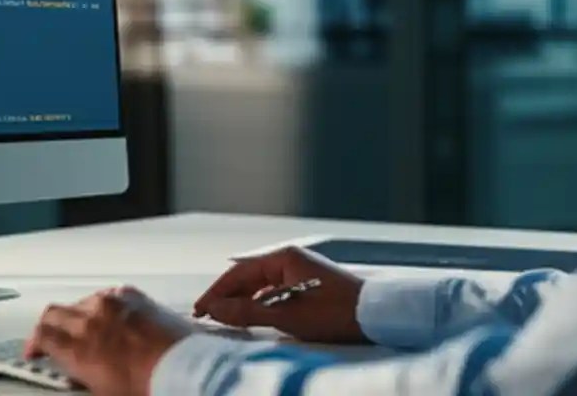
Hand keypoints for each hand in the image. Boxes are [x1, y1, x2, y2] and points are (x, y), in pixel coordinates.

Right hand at [26, 286, 192, 395]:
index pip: (41, 335)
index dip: (34, 343)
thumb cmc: (147, 388)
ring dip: (76, 314)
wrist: (185, 369)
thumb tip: (77, 372)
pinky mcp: (134, 296)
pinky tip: (111, 315)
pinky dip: (103, 304)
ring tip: (86, 328)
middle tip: (52, 338)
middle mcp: (90, 320)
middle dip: (49, 326)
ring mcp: (112, 304)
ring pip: (80, 301)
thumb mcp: (103, 391)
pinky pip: (108, 294)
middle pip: (54, 313)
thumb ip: (82, 374)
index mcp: (78, 349)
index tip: (36, 351)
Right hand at [193, 246, 366, 343]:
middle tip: (207, 316)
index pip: (238, 273)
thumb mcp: (287, 315)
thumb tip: (214, 310)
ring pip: (260, 286)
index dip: (216, 292)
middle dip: (227, 297)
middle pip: (248, 278)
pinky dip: (259, 304)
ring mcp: (300, 272)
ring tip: (224, 319)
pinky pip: (274, 292)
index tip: (200, 309)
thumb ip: (247, 312)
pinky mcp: (308, 287)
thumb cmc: (334, 312)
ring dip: (242, 302)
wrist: (376, 315)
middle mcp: (290, 260)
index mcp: (284, 258)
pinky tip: (252, 318)